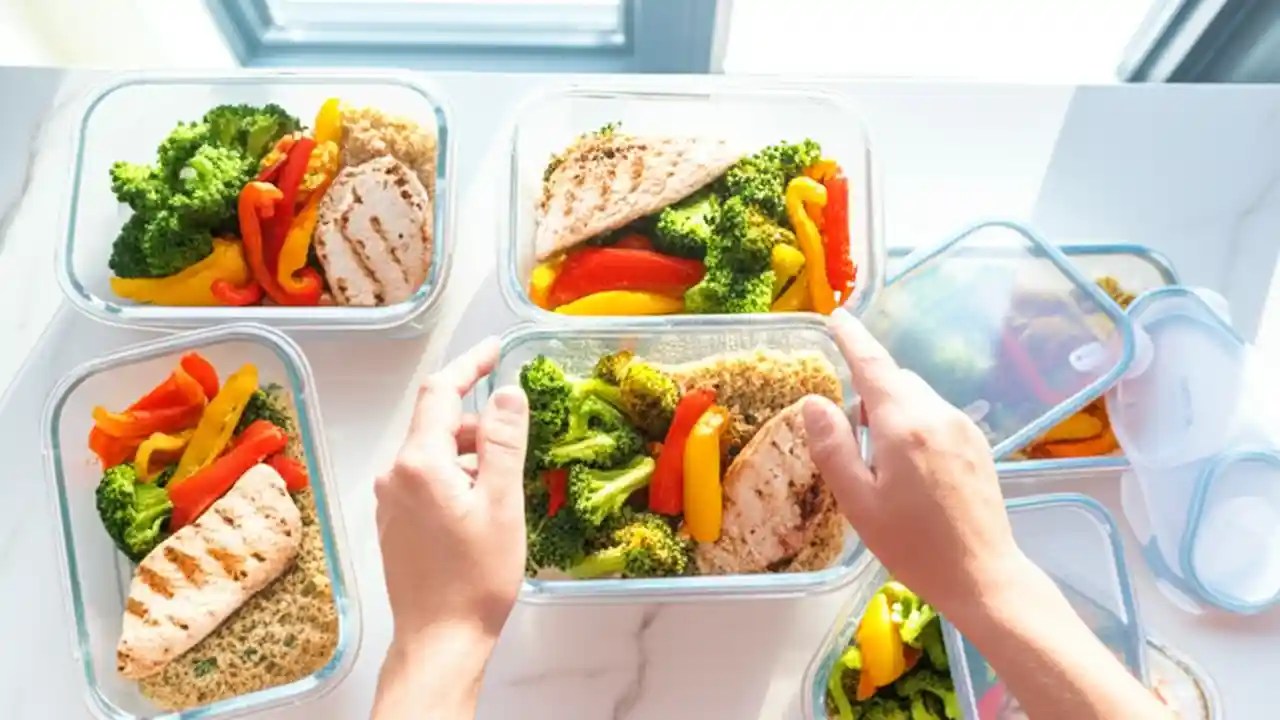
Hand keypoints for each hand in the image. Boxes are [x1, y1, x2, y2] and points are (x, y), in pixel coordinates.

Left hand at [375, 337, 528, 645]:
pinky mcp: (395, 523)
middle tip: (519, 444)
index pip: (441, 392)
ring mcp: (391, 500)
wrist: (439, 640)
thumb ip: (504, 442)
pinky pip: (427, 481)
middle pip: (439, 424)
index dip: (470, 365)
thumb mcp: (502, 503)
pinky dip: (457, 479)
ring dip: (471, 456)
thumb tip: (508, 392)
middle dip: (480, 424)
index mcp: (419, 462)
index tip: (495, 349)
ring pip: (435, 455)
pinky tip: (483, 509)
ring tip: (505, 489)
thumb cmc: (476, 578)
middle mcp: (395, 474)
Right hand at [801, 310, 1025, 615]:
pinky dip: (914, 423)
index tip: (836, 316)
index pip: (873, 365)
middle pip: (896, 380)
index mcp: (904, 425)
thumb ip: (833, 447)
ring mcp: (963, 428)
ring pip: (917, 397)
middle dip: (869, 388)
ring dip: (892, 408)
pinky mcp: (977, 445)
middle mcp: (937, 415)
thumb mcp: (859, 502)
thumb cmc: (913, 545)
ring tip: (877, 457)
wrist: (983, 576)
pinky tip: (908, 468)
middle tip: (847, 428)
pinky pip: (936, 416)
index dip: (852, 338)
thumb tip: (813, 402)